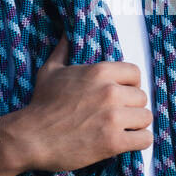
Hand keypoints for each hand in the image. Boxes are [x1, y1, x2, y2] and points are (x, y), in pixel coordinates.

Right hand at [21, 33, 153, 172]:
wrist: (30, 137)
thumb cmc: (41, 104)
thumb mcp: (50, 71)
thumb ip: (63, 49)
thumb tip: (66, 32)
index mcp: (100, 72)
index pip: (135, 73)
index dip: (130, 85)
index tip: (121, 95)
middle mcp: (110, 92)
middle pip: (142, 97)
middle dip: (132, 107)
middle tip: (118, 116)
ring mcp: (113, 117)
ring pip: (146, 118)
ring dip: (136, 125)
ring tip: (123, 130)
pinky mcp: (113, 142)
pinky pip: (144, 140)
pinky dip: (138, 142)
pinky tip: (126, 143)